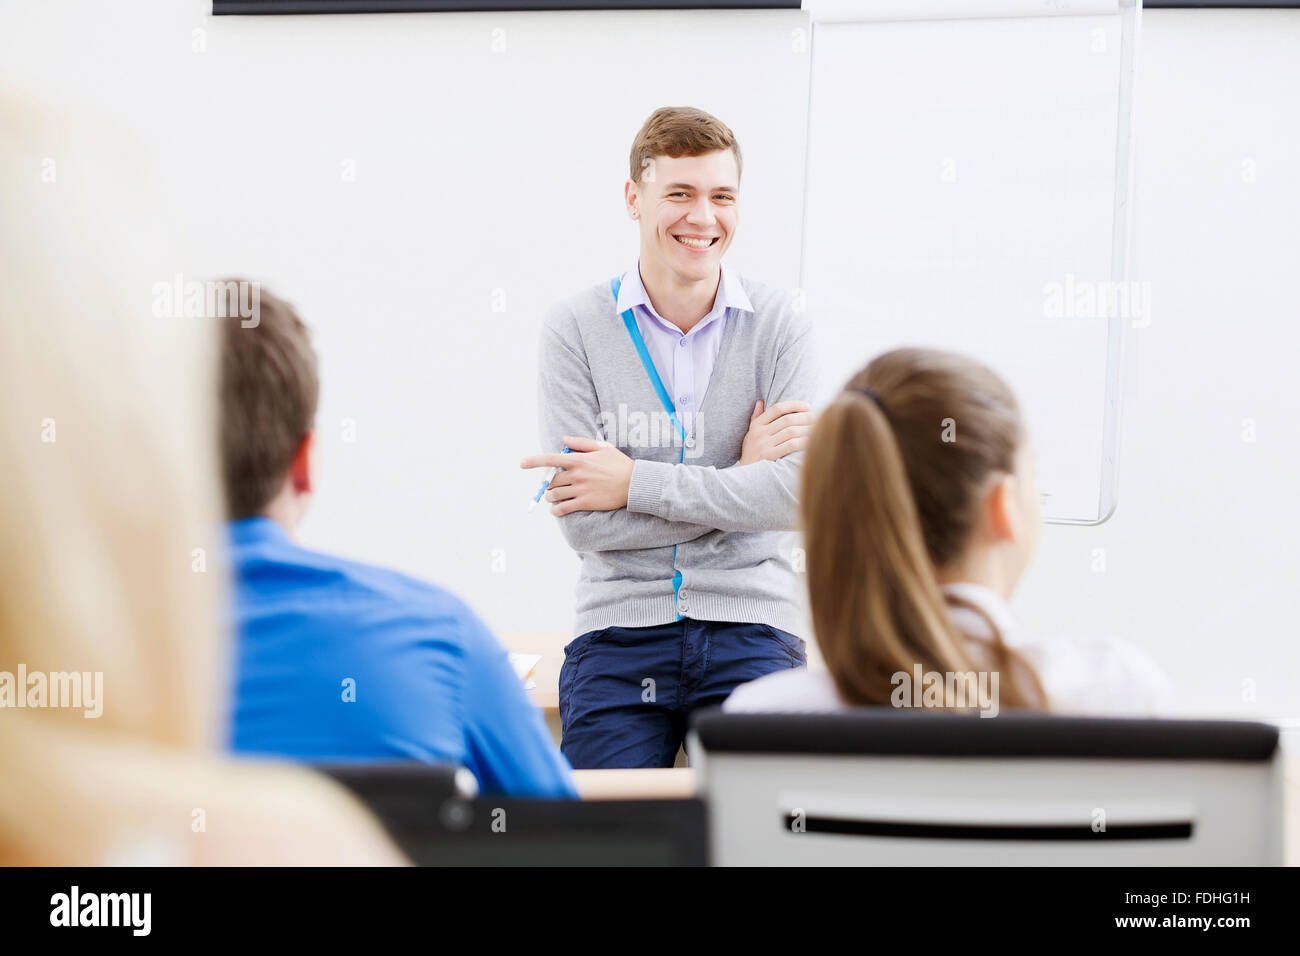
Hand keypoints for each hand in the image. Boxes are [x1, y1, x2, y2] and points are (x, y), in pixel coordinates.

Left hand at [520, 435, 634, 515]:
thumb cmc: (619, 464)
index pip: (551, 459)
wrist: (634, 483)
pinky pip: (563, 509)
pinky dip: (556, 510)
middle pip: (552, 480)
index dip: (534, 461)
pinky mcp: (586, 503)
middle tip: (552, 485)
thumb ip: (581, 443)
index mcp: (579, 460)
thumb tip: (563, 440)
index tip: (522, 464)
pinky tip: (556, 510)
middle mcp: (577, 475)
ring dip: (551, 497)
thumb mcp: (602, 447)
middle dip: (549, 483)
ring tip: (553, 498)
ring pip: (555, 495)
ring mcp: (581, 490)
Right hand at [739, 399, 812, 464]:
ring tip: (816, 428)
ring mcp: (764, 445)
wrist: (744, 473)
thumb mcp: (750, 433)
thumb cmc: (750, 452)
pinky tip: (810, 441)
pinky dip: (802, 441)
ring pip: (790, 431)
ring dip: (806, 429)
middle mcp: (759, 433)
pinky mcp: (769, 457)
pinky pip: (790, 445)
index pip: (777, 408)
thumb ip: (756, 417)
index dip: (794, 405)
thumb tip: (760, 402)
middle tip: (815, 417)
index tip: (807, 406)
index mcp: (756, 425)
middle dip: (804, 417)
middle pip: (787, 419)